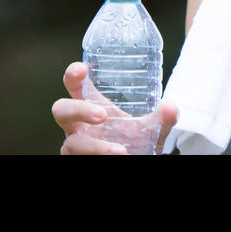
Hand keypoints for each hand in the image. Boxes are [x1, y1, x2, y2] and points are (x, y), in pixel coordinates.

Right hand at [53, 61, 179, 154]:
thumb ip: (162, 119)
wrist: (136, 160)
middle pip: (60, 110)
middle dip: (78, 110)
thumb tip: (170, 107)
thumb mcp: (152, 129)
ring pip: (71, 144)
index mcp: (91, 106)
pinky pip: (79, 161)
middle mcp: (78, 125)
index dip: (72, 75)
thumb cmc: (136, 142)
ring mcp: (76, 146)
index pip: (74, 85)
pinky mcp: (78, 162)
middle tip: (102, 114)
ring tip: (120, 152)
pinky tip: (118, 158)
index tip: (82, 69)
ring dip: (95, 147)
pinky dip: (98, 158)